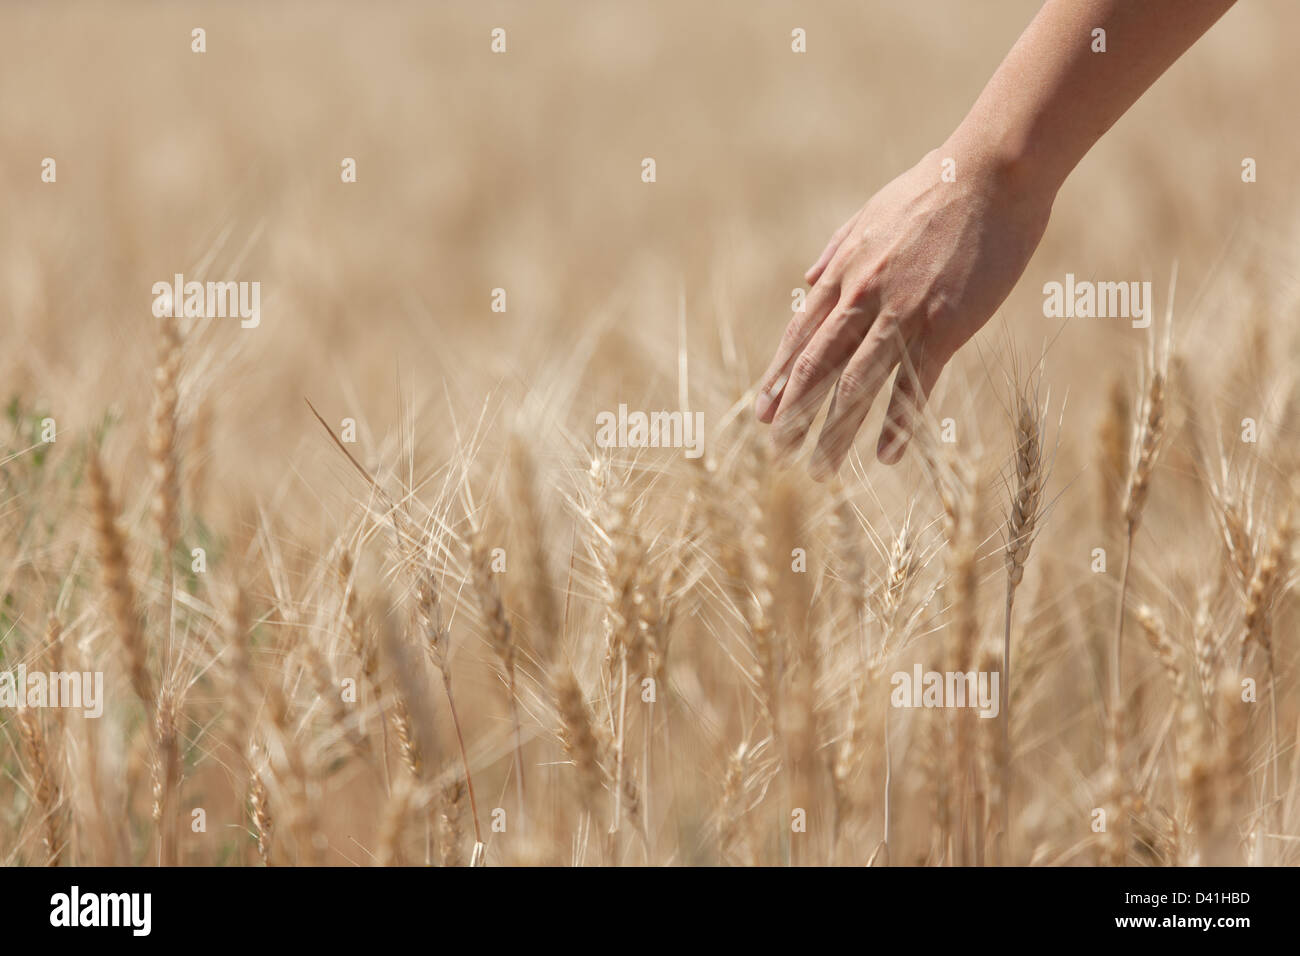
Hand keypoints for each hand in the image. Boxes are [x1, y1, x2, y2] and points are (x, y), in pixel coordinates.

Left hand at [754, 148, 1053, 477]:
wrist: (991, 172)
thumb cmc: (935, 187)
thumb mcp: (870, 213)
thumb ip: (836, 250)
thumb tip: (808, 279)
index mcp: (842, 273)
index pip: (799, 338)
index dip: (779, 380)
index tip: (763, 414)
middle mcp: (862, 297)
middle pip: (818, 368)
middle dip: (794, 415)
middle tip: (778, 453)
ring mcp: (902, 313)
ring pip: (856, 385)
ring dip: (835, 431)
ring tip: (819, 469)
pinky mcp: (944, 325)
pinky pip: (915, 384)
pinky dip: (897, 422)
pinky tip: (884, 456)